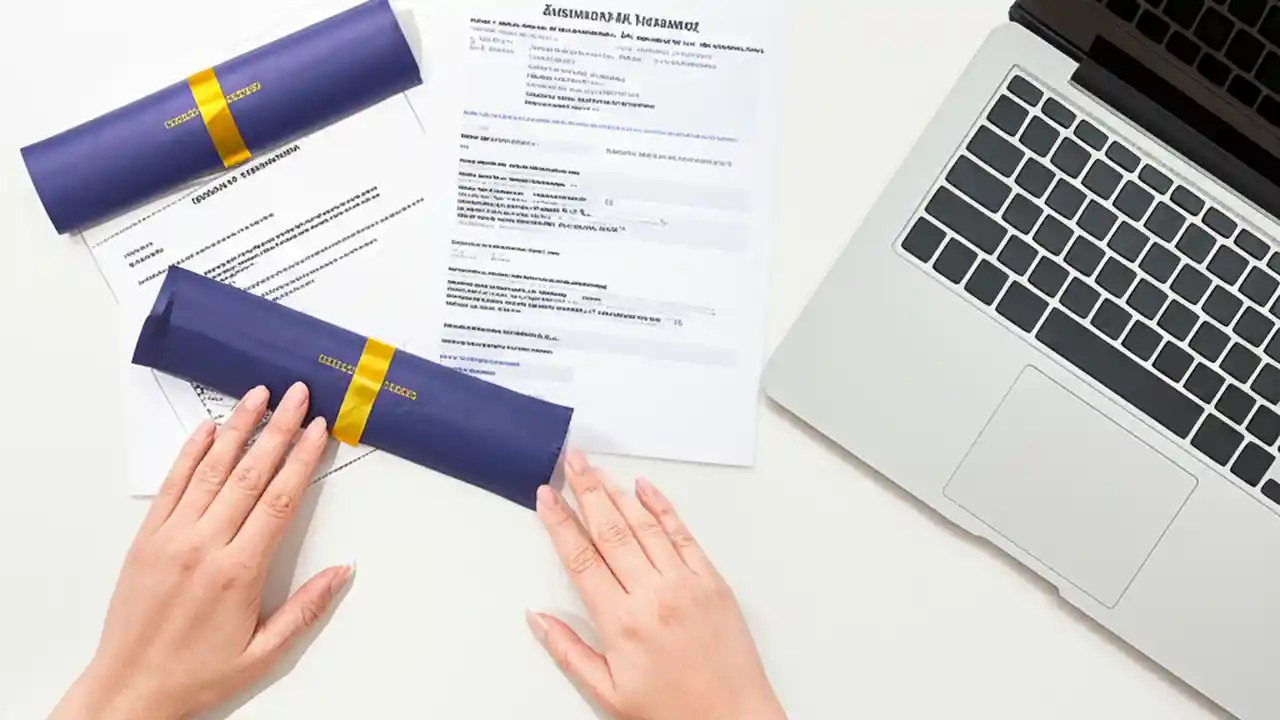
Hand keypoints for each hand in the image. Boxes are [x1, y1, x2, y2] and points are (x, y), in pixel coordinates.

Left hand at [52, 384, 350, 719]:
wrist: (130, 689)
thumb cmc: (196, 674)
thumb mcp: (264, 652)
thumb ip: (307, 608)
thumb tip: (343, 571)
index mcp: (238, 572)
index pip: (279, 500)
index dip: (301, 459)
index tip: (317, 430)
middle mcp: (204, 546)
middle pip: (251, 474)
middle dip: (278, 429)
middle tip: (297, 396)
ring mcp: (172, 538)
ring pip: (211, 470)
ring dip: (237, 428)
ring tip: (257, 396)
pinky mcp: (147, 539)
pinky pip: (172, 486)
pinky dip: (190, 453)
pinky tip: (207, 430)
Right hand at [528, 450, 785, 719]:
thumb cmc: (673, 712)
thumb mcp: (607, 692)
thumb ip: (568, 651)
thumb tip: (537, 617)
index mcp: (621, 623)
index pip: (581, 558)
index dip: (559, 523)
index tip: (546, 497)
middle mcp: (652, 595)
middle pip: (610, 530)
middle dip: (586, 491)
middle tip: (571, 462)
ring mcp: (685, 583)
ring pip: (644, 526)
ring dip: (617, 492)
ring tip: (597, 468)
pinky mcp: (712, 581)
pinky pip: (683, 535)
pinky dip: (662, 508)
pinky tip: (645, 489)